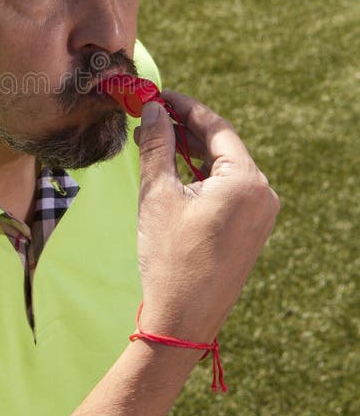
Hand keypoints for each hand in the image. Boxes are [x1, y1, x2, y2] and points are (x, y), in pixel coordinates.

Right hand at [134, 91, 278, 340]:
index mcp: (246, 181)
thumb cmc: (170, 257)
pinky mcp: (251, 232)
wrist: (183, 320)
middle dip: (186, 130)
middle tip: (152, 117)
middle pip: (223, 147)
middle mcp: (263, 194)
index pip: (216, 127)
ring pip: (224, 169)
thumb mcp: (158, 194)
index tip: (158, 96)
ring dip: (192, 154)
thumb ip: (157, 145)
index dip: (185, 107)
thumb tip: (152, 110)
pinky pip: (228, 191)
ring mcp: (261, 215)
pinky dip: (202, 178)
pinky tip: (175, 174)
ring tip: (156, 144)